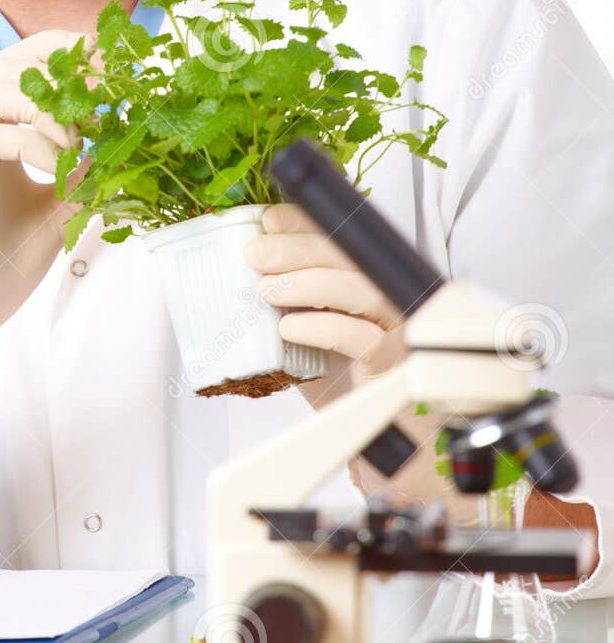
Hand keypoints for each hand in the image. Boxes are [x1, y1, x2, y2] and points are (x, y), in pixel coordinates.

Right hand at [0, 31, 81, 398]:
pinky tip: (56, 168)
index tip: (103, 62)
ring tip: (77, 139)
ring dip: (44, 105)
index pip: (17, 71)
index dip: (58, 55)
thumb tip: (115, 149)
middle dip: (56, 63)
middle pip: (2, 65)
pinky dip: (31, 143)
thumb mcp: (51, 216)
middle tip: (101, 84)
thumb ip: (77, 180)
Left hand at [246, 203, 401, 395]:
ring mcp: (393, 327)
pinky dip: (322, 328)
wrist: (355, 421)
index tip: (269, 221)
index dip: (306, 223)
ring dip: (308, 283)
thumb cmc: (327, 367)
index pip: (339, 236)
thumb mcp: (298, 318)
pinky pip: (363, 339)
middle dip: (298, 249)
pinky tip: (288, 329)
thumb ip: (284, 289)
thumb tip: (249, 255)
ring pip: (360, 290)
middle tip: (257, 255)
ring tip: (267, 291)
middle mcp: (385, 293)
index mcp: (364, 275)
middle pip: (350, 256)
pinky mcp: (391, 362)